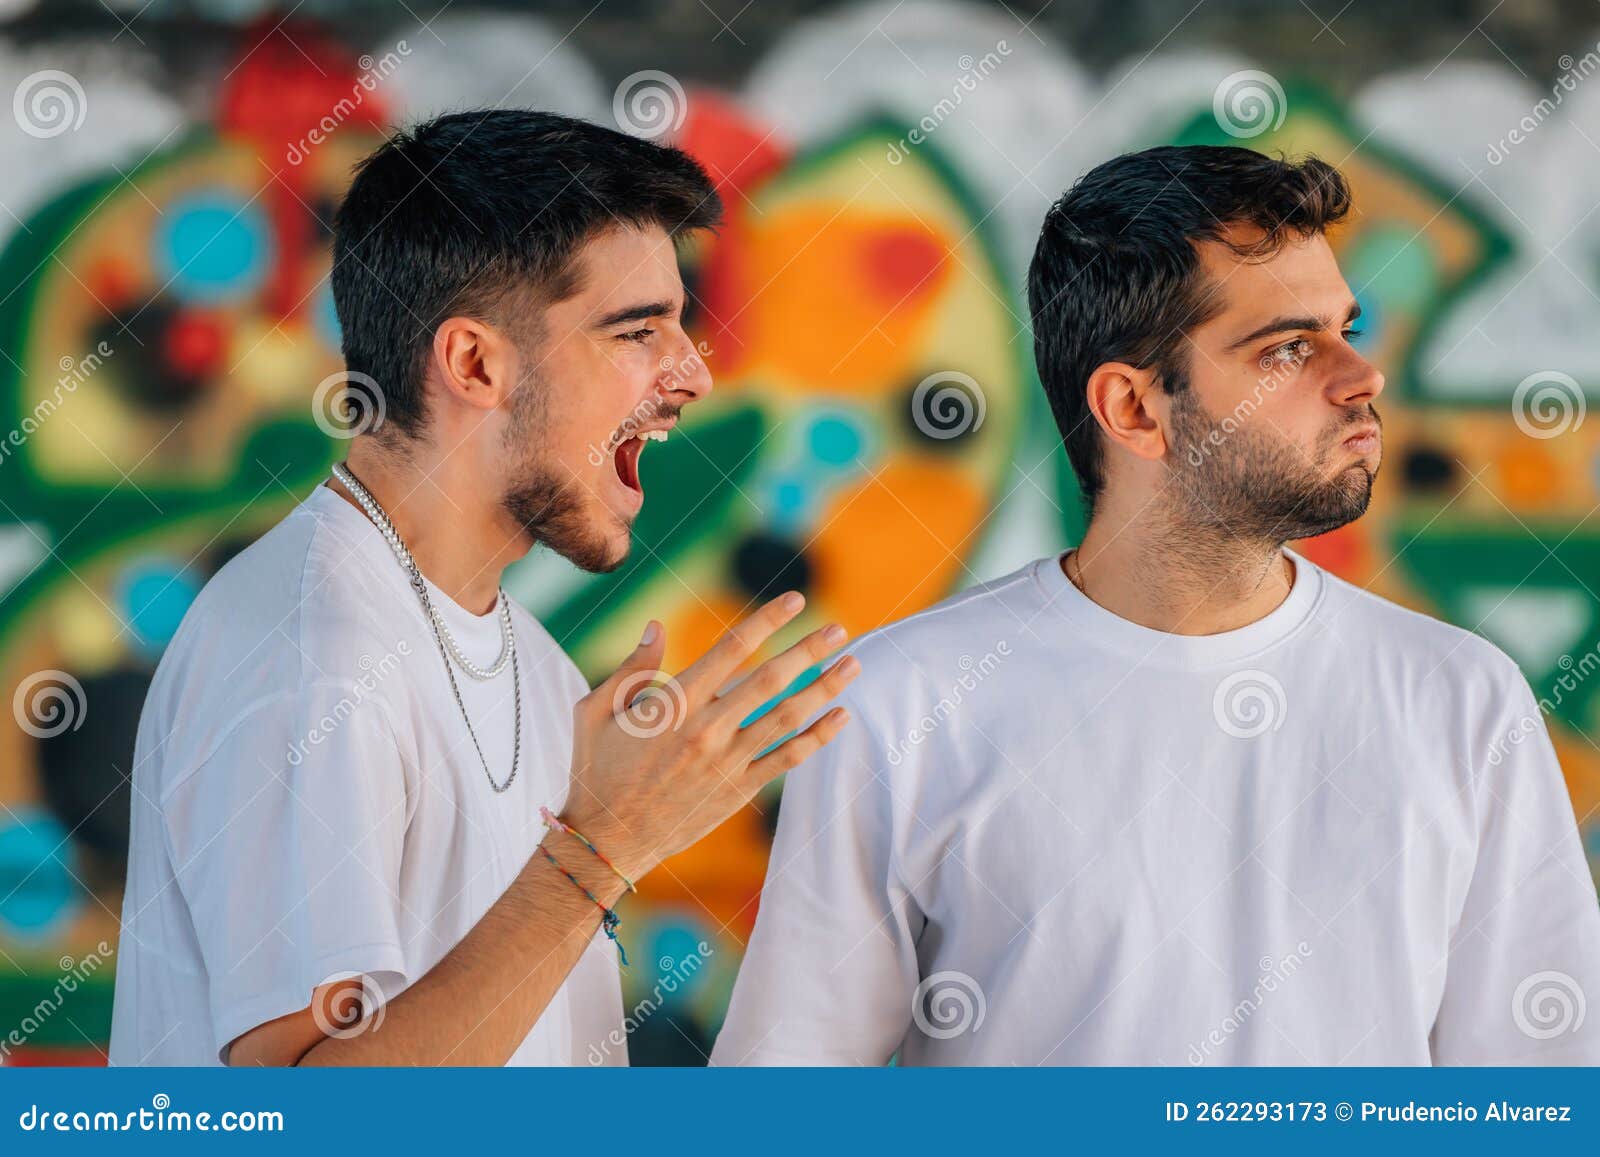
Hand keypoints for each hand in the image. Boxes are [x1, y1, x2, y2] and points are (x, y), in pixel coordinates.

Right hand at [561, 591, 858, 881]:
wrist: (607, 841)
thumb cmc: (596, 770)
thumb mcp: (595, 711)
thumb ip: (630, 668)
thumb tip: (656, 625)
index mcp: (673, 702)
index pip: (731, 649)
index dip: (768, 620)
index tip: (796, 600)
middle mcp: (706, 729)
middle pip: (770, 679)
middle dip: (809, 650)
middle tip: (840, 629)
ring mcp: (726, 761)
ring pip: (787, 717)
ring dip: (825, 688)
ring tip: (853, 664)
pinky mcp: (739, 789)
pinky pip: (788, 759)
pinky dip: (818, 736)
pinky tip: (841, 716)